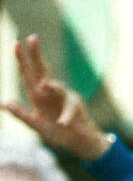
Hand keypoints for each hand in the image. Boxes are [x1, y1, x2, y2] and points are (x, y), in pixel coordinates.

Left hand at [3, 35, 110, 160]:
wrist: (77, 142)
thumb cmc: (56, 132)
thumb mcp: (36, 125)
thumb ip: (21, 115)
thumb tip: (3, 104)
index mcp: (37, 95)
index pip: (28, 74)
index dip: (22, 59)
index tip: (16, 43)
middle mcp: (50, 91)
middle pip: (43, 70)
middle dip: (37, 55)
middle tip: (33, 38)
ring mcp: (64, 96)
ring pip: (58, 88)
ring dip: (52, 86)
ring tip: (44, 85)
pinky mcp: (76, 106)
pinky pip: (70, 109)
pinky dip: (66, 116)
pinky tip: (63, 123)